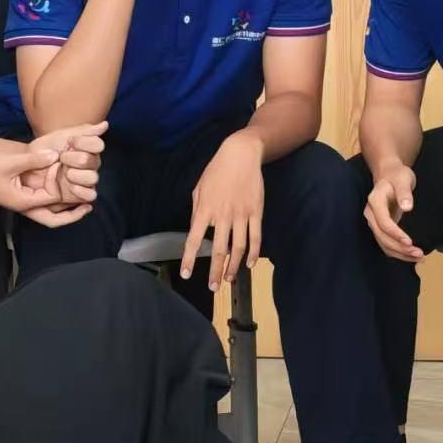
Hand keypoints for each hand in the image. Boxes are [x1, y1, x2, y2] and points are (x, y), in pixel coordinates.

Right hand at [0, 147, 92, 227]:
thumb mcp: (9, 163)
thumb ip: (33, 160)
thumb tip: (55, 156)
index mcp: (24, 202)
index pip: (54, 211)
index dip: (72, 207)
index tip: (88, 200)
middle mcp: (24, 202)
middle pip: (52, 214)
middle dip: (71, 212)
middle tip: (89, 204)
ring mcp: (21, 195)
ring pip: (47, 203)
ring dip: (63, 198)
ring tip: (80, 189)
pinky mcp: (18, 187)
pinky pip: (39, 191)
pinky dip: (52, 186)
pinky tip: (60, 176)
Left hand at [26, 121, 107, 204]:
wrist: (29, 165)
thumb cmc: (45, 149)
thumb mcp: (62, 135)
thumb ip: (84, 130)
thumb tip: (105, 124)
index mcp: (88, 148)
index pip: (98, 144)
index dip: (84, 143)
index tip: (70, 141)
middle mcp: (90, 163)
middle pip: (94, 161)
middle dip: (75, 159)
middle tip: (61, 158)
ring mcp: (85, 179)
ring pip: (93, 178)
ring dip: (78, 175)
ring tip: (65, 174)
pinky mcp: (79, 194)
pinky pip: (90, 195)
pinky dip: (82, 191)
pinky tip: (71, 186)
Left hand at [181, 131, 263, 291]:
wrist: (240, 154)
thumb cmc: (216, 170)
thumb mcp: (199, 187)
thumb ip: (196, 209)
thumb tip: (195, 228)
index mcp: (205, 208)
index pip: (194, 238)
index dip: (189, 258)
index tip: (186, 274)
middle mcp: (222, 214)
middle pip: (218, 249)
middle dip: (214, 270)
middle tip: (213, 287)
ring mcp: (241, 214)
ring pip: (238, 247)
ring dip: (233, 266)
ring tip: (228, 279)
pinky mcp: (256, 212)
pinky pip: (256, 237)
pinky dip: (254, 253)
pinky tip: (250, 264)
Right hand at [363, 161, 422, 261]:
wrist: (390, 175)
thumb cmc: (397, 176)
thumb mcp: (403, 179)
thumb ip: (404, 192)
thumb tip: (407, 208)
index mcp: (375, 201)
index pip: (383, 222)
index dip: (395, 234)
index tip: (410, 242)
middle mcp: (371, 214)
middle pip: (382, 236)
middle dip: (399, 248)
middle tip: (419, 253)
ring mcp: (375, 222)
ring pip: (383, 243)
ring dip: (400, 253)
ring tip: (419, 257)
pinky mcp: (381, 228)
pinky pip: (386, 244)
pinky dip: (398, 252)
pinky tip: (411, 256)